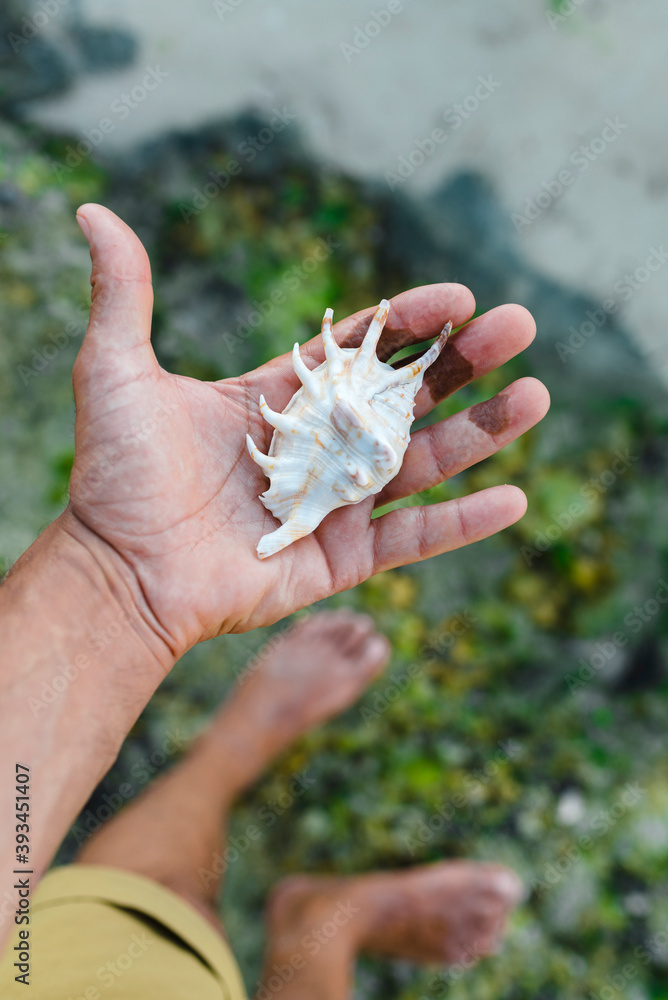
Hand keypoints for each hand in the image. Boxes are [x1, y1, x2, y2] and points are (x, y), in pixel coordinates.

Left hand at [65, 204, 548, 660]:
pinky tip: (514, 498)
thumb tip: (92, 213)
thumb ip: (123, 294)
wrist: (121, 571)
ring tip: (536, 396)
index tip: (456, 297)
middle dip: (464, 362)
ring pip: (423, 462)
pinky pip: (413, 539)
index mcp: (279, 399)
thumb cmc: (117, 475)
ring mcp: (334, 503)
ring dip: (483, 432)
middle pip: (406, 398)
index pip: (358, 350)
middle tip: (520, 327)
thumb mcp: (117, 370)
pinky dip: (462, 523)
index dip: (408, 321)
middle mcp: (316, 447)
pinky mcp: (343, 558)